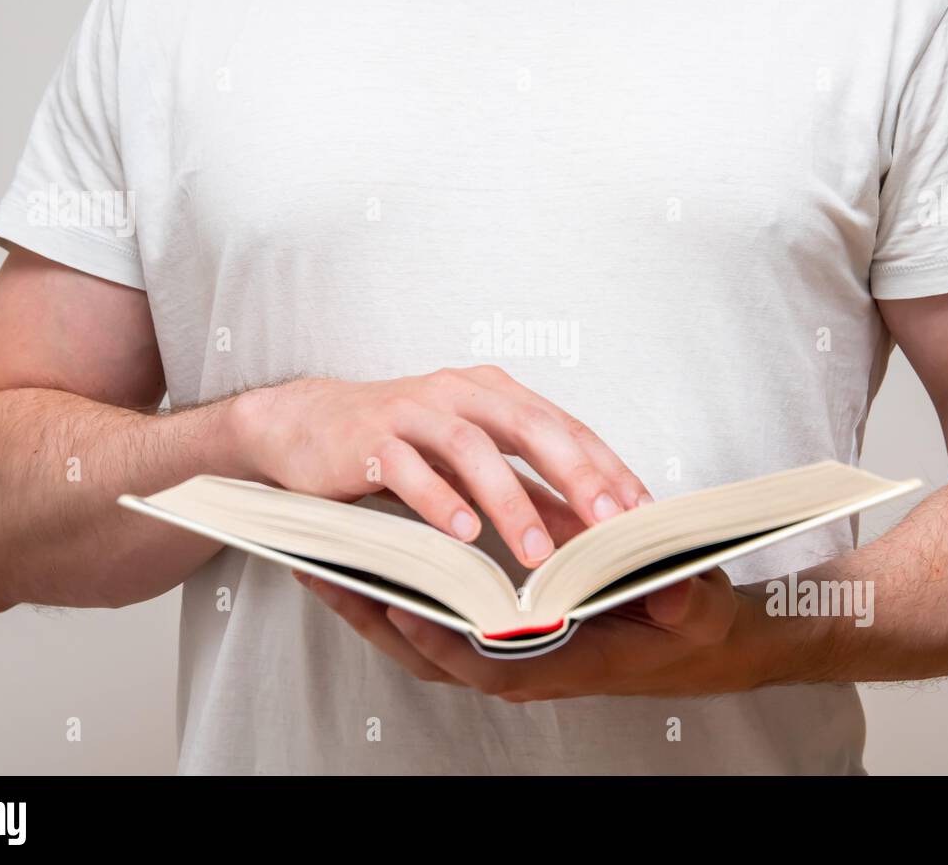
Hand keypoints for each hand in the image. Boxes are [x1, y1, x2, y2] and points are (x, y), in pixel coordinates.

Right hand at [227, 365, 651, 566]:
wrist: (305, 426)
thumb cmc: (399, 445)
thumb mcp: (471, 463)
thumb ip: (527, 490)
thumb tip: (587, 528)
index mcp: (493, 393)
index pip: (565, 426)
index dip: (607, 467)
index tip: (642, 513)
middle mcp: (459, 392)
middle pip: (530, 426)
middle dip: (576, 475)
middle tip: (609, 525)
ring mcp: (413, 411)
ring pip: (472, 448)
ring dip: (510, 502)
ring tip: (537, 555)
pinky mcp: (369, 438)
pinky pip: (408, 469)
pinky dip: (439, 501)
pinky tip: (463, 535)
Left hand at [295, 568, 769, 699]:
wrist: (696, 643)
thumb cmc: (688, 629)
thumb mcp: (697, 612)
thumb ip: (683, 604)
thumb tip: (671, 594)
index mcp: (566, 663)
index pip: (492, 663)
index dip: (446, 642)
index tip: (405, 610)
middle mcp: (527, 665)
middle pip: (435, 655)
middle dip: (379, 619)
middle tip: (327, 575)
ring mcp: (510, 652)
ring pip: (426, 641)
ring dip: (374, 607)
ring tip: (324, 565)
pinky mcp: (503, 633)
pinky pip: (437, 622)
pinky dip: (397, 599)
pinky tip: (369, 565)